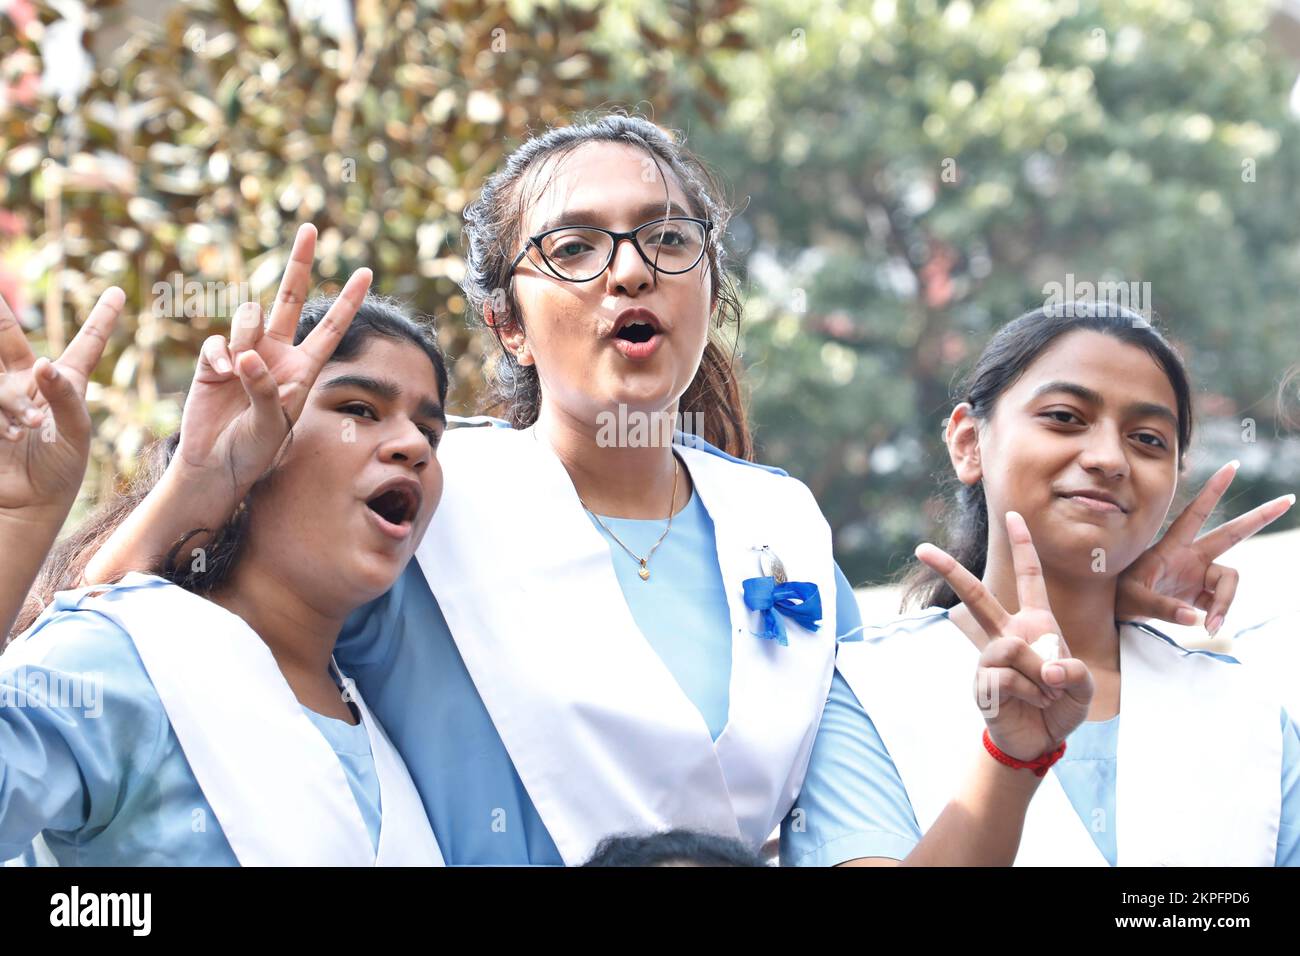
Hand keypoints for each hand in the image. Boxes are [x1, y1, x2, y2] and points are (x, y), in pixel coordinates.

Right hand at [0, 287, 123, 513]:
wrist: (25, 503)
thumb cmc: (59, 470)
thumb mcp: (75, 432)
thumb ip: (64, 396)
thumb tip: (43, 364)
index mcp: (66, 382)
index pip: (87, 343)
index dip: (102, 317)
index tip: (117, 291)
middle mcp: (29, 381)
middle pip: (9, 337)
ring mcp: (2, 395)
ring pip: (1, 381)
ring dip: (12, 403)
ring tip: (26, 429)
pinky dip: (3, 417)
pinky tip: (10, 437)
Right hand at [176, 223, 371, 492]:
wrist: (217, 465)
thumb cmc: (254, 452)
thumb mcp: (271, 425)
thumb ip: (264, 390)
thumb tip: (247, 356)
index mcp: (303, 369)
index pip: (331, 327)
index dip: (349, 301)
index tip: (367, 271)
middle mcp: (277, 354)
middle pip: (289, 297)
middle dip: (300, 263)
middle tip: (311, 228)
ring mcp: (245, 353)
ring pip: (249, 316)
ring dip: (245, 335)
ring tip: (239, 370)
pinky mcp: (216, 360)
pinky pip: (218, 341)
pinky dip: (219, 356)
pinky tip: (220, 375)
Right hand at [916, 511, 1094, 761]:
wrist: (1040, 740)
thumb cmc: (1061, 706)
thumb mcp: (1083, 687)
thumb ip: (1073, 672)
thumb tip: (1047, 668)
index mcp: (1035, 624)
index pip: (1030, 578)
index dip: (1024, 546)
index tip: (1014, 515)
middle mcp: (1007, 635)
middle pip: (977, 596)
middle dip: (949, 571)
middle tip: (921, 549)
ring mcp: (990, 658)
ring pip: (1008, 647)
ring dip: (1037, 673)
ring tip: (1046, 692)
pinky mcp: (982, 682)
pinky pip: (1007, 676)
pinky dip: (1031, 691)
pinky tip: (1032, 702)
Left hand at [1116, 460, 1294, 635]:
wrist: (1117, 615)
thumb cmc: (1120, 598)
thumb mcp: (1134, 599)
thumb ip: (1164, 608)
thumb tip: (1197, 618)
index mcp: (1173, 547)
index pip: (1196, 513)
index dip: (1214, 489)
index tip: (1233, 465)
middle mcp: (1191, 557)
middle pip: (1232, 534)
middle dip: (1259, 518)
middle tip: (1288, 500)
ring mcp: (1198, 575)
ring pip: (1229, 580)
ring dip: (1227, 602)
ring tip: (1212, 625)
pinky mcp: (1201, 595)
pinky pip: (1222, 602)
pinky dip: (1220, 615)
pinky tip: (1208, 627)